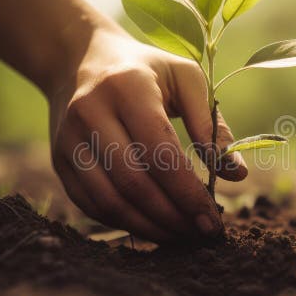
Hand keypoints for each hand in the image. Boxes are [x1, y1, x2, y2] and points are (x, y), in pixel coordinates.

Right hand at [47, 28, 247, 241]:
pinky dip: (125, 223)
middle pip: (133, 183)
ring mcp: (68, 140)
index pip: (160, 151)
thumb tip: (237, 173)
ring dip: (150, 227)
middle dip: (173, 216)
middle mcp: (90, 113)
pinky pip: (92, 205)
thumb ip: (211, 125)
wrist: (78, 60)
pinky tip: (154, 227)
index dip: (188, 192)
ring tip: (182, 235)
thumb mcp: (184, 79)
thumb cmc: (145, 70)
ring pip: (109, 201)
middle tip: (202, 233)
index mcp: (127, 87)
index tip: (214, 220)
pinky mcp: (59, 161)